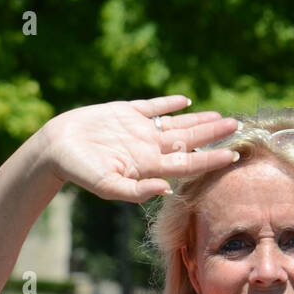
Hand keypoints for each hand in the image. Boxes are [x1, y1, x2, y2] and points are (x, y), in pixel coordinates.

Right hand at [41, 96, 239, 202]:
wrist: (56, 148)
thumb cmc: (80, 171)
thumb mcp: (108, 186)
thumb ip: (137, 191)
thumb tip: (167, 190)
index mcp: (149, 166)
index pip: (188, 164)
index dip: (211, 160)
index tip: (233, 155)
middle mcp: (150, 149)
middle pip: (189, 142)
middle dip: (213, 135)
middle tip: (237, 127)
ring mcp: (140, 131)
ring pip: (177, 124)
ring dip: (200, 121)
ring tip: (222, 117)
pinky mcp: (126, 113)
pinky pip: (154, 107)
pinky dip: (170, 104)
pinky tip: (187, 101)